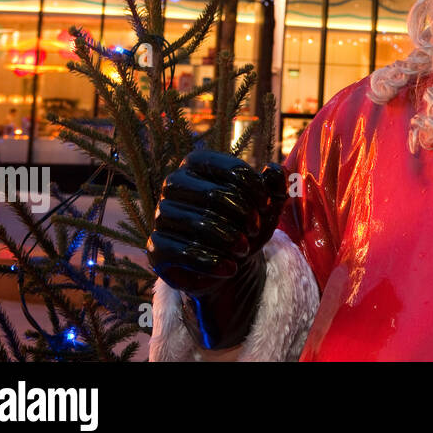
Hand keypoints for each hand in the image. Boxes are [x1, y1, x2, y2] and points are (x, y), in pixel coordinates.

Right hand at [147, 149, 287, 348]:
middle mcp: (174, 184)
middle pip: (214, 195)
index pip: (230, 169)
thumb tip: (274, 169)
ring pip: (199, 224)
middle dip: (244, 216)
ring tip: (244, 250)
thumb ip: (276, 183)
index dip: (255, 188)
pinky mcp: (156, 247)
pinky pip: (182, 252)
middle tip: (255, 231)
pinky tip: (231, 268)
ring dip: (230, 240)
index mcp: (198, 164)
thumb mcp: (269, 205)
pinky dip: (212, 262)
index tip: (266, 206)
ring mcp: (161, 215)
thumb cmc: (247, 225)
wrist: (231, 263)